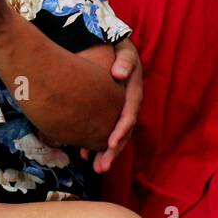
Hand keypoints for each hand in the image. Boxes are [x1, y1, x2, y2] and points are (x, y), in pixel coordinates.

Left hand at [81, 38, 142, 172]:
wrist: (110, 50)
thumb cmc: (116, 52)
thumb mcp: (124, 52)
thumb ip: (124, 61)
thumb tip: (120, 74)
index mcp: (133, 93)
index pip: (128, 115)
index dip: (120, 130)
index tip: (110, 143)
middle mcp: (128, 106)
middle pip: (123, 132)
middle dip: (112, 151)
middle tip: (101, 167)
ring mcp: (118, 111)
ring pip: (114, 136)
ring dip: (105, 153)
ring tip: (95, 168)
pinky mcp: (108, 113)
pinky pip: (103, 131)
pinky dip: (95, 144)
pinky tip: (85, 156)